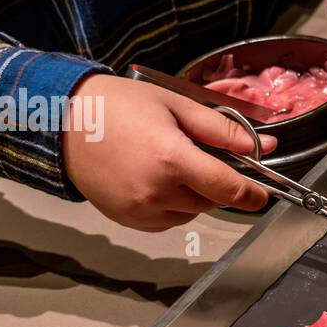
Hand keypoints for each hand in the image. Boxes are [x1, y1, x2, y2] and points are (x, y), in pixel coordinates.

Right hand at [61, 74, 275, 230]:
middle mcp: (157, 192)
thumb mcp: (175, 106)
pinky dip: (174, 206)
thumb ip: (221, 129)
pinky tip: (157, 179)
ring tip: (172, 164)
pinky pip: (168, 220)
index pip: (228, 188)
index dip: (252, 194)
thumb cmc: (118, 106)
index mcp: (172, 159)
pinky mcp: (129, 220)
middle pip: (211, 201)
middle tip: (201, 157)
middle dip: (217, 184)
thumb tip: (260, 146)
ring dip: (195, 195)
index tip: (262, 194)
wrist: (63, 121)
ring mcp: (140, 210)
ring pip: (191, 213)